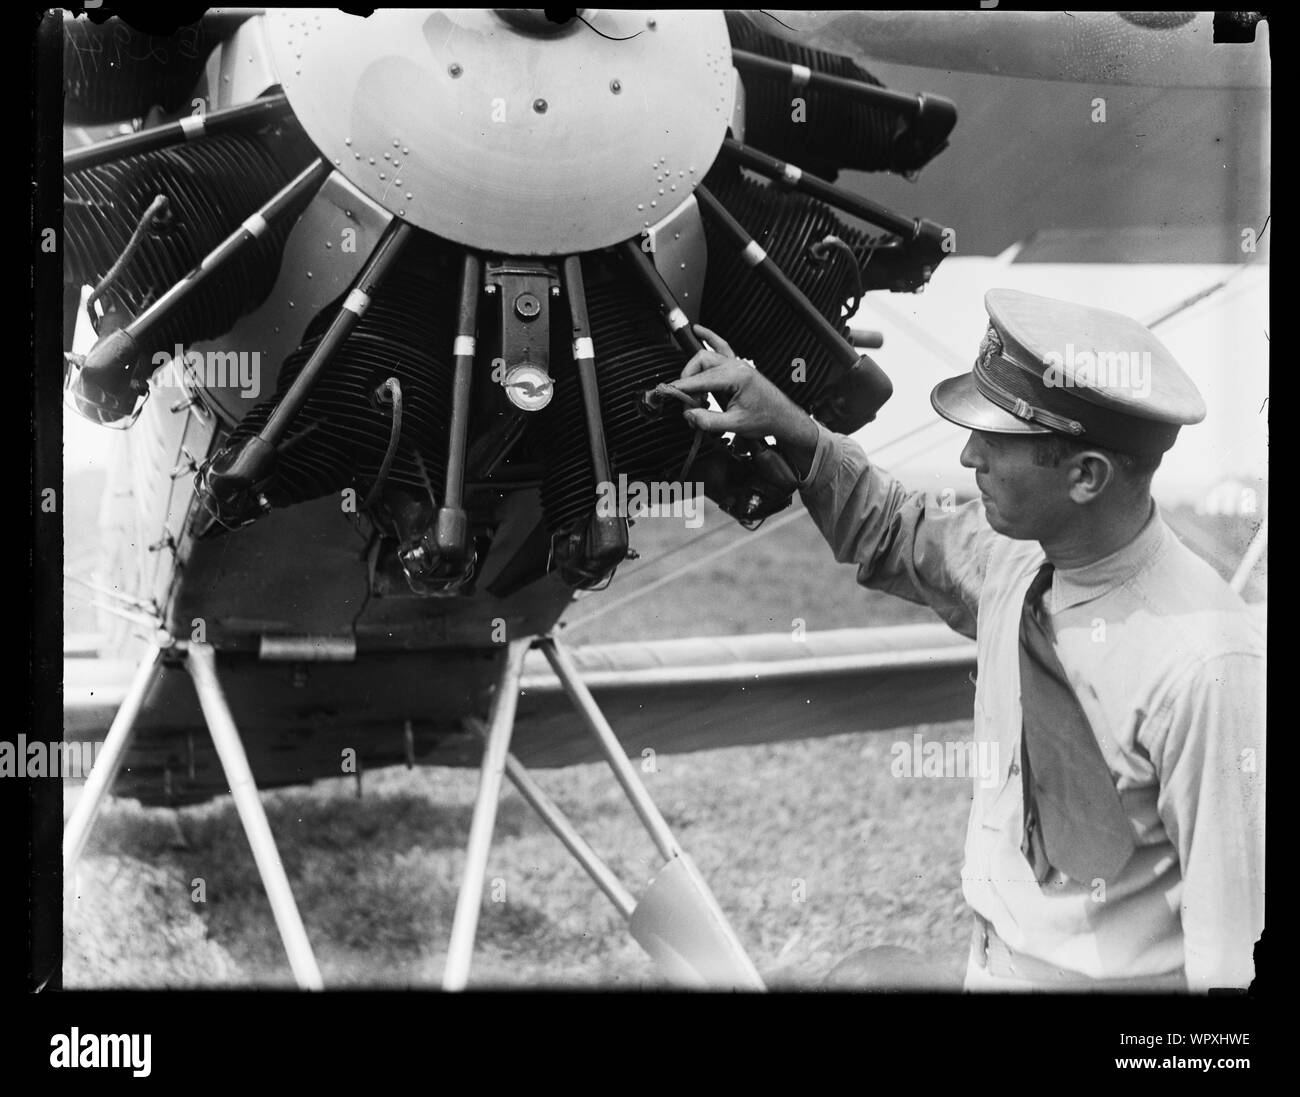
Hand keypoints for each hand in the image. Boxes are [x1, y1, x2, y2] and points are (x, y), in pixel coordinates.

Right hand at [673, 325, 815, 455]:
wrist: (782, 418)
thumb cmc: (765, 419)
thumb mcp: (735, 425)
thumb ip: (709, 421)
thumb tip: (689, 415)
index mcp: (737, 377)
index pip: (701, 379)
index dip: (682, 387)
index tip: (670, 393)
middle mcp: (736, 366)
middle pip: (700, 362)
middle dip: (688, 381)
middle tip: (687, 402)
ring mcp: (737, 364)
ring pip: (706, 356)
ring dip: (694, 372)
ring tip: (693, 394)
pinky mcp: (738, 367)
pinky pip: (721, 347)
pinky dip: (709, 338)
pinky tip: (699, 330)